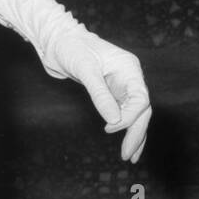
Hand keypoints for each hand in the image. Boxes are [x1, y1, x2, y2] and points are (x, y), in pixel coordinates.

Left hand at [51, 28, 151, 162]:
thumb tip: (114, 120)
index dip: (129, 117)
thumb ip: (99, 93)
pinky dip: (125, 128)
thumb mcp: (84, 68)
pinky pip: (124, 113)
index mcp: (129, 67)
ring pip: (136, 114)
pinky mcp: (111, 91)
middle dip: (136, 133)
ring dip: (134, 134)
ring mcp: (122, 85)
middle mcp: (130, 77)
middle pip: (142, 109)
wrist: (56, 41)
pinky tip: (125, 143)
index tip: (109, 128)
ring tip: (130, 156)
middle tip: (128, 156)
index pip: (140, 98)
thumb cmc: (70, 48)